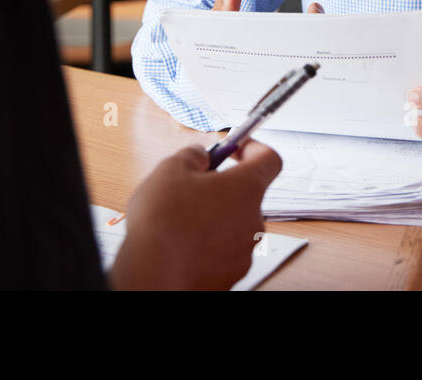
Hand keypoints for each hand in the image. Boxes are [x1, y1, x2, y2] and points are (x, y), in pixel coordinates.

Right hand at [109, 138, 281, 289]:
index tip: (235, 147)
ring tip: (180, 220)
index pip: (270, 159)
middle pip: (248, 194)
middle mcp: (254, 220)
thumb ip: (194, 155)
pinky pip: (224, 251)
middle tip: (193, 186)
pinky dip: (208, 245)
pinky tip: (182, 245)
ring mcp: (244, 251)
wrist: (151, 275)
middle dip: (224, 187)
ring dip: (215, 217)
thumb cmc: (162, 222)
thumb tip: (202, 157)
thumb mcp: (171, 169)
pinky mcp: (231, 274)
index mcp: (247, 188)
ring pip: (234, 224)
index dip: (253, 148)